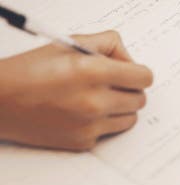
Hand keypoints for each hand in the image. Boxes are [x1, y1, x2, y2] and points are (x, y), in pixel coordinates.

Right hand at [0, 31, 153, 150]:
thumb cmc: (29, 70)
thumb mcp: (68, 43)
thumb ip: (108, 44)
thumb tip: (129, 59)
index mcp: (93, 72)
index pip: (144, 77)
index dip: (137, 72)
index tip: (129, 72)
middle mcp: (95, 101)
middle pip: (140, 99)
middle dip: (129, 89)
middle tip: (110, 83)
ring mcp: (89, 125)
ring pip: (130, 118)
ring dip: (120, 108)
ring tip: (96, 97)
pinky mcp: (82, 142)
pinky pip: (109, 131)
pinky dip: (101, 122)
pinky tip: (80, 112)